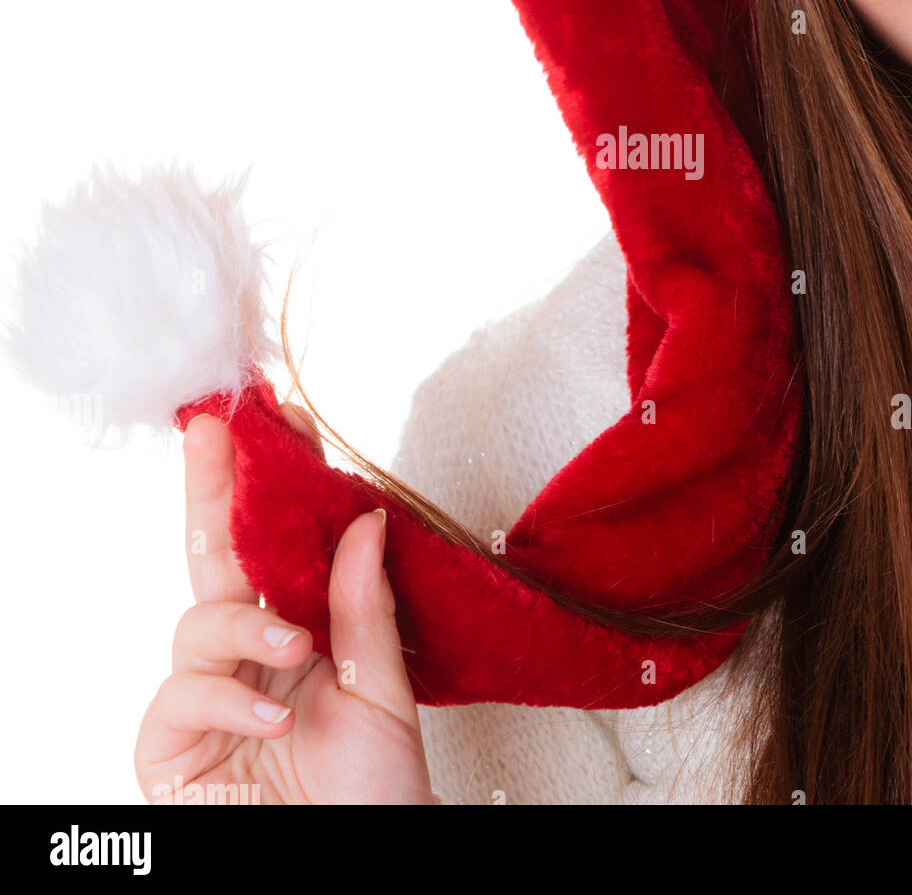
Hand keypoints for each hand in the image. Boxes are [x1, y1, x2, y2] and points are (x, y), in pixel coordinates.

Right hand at [134, 405, 438, 803]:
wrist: (359, 858)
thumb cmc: (373, 791)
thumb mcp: (382, 689)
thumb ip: (363, 608)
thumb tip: (364, 522)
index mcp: (297, 631)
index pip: (272, 547)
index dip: (266, 486)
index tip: (269, 420)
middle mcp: (246, 655)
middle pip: (214, 558)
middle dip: (212, 490)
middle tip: (213, 430)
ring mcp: (205, 697)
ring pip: (197, 621)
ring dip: (247, 627)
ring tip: (295, 652)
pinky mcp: (170, 747)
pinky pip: (180, 694)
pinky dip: (227, 698)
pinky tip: (272, 718)